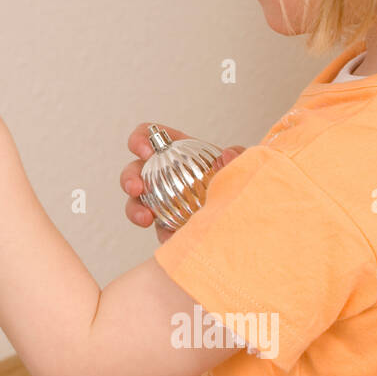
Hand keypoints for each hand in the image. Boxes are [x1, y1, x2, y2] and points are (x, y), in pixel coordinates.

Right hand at [119, 122, 244, 242]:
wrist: (247, 216)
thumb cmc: (239, 182)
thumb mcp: (244, 164)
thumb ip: (239, 156)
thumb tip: (226, 156)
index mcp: (177, 151)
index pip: (150, 137)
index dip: (140, 140)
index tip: (146, 151)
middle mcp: (163, 175)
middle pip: (134, 171)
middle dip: (129, 178)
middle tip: (136, 188)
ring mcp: (162, 203)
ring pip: (136, 203)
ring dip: (134, 209)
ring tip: (145, 218)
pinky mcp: (168, 227)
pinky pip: (158, 231)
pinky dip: (162, 234)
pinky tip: (173, 238)